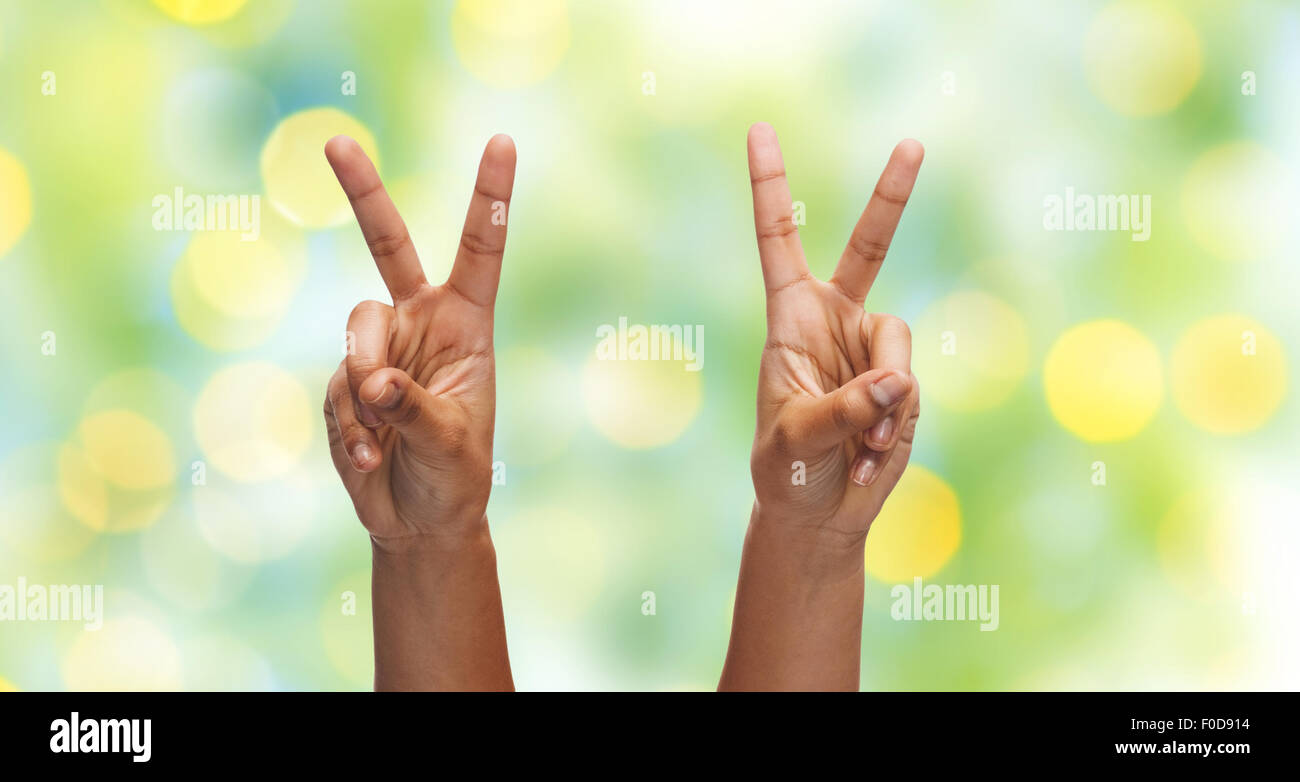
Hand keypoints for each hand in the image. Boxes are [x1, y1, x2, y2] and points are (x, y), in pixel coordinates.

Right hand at [322, 134, 515, 546]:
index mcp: (467, 324)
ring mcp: (378, 349)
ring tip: (382, 440)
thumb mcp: (450, 443)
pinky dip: (347, 427)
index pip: (480, 250)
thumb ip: (415, 408)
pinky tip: (368, 460)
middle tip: (336, 141)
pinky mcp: (344, 381)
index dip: (489, 197)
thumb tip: (372, 384)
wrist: (418, 520)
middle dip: (362, 193)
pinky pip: (334, 387)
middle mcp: (421, 322)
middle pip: (386, 245)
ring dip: (362, 391)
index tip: (502, 140)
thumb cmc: (454, 476)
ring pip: (353, 334)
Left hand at [746, 123, 922, 545]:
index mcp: (790, 318)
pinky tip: (869, 457)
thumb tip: (897, 379)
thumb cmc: (787, 472)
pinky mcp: (902, 383)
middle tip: (914, 142)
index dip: (771, 186)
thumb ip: (844, 409)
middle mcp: (834, 321)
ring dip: (885, 402)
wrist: (819, 514)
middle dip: (892, 197)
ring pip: (901, 344)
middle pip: (869, 247)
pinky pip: (914, 391)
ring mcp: (872, 350)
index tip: (760, 131)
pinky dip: (896, 429)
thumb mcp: (797, 441)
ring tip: (857, 447)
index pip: (778, 240)